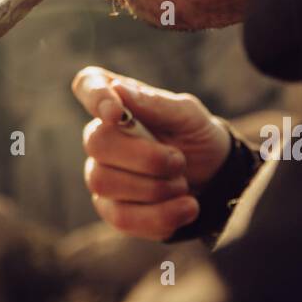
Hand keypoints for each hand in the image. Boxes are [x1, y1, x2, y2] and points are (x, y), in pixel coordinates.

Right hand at [72, 65, 231, 240]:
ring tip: (182, 185)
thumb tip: (119, 89)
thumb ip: (155, 103)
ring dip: (156, 188)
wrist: (214, 179)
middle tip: (179, 161)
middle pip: (96, 143)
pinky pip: (121, 217)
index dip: (95, 96)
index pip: (87, 84)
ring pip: (104, 183)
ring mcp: (101, 174)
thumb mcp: (188, 115)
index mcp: (118, 102)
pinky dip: (160, 215)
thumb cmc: (195, 136)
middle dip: (146, 158)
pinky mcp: (111, 209)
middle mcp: (102, 136)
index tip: (117, 113)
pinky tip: (185, 207)